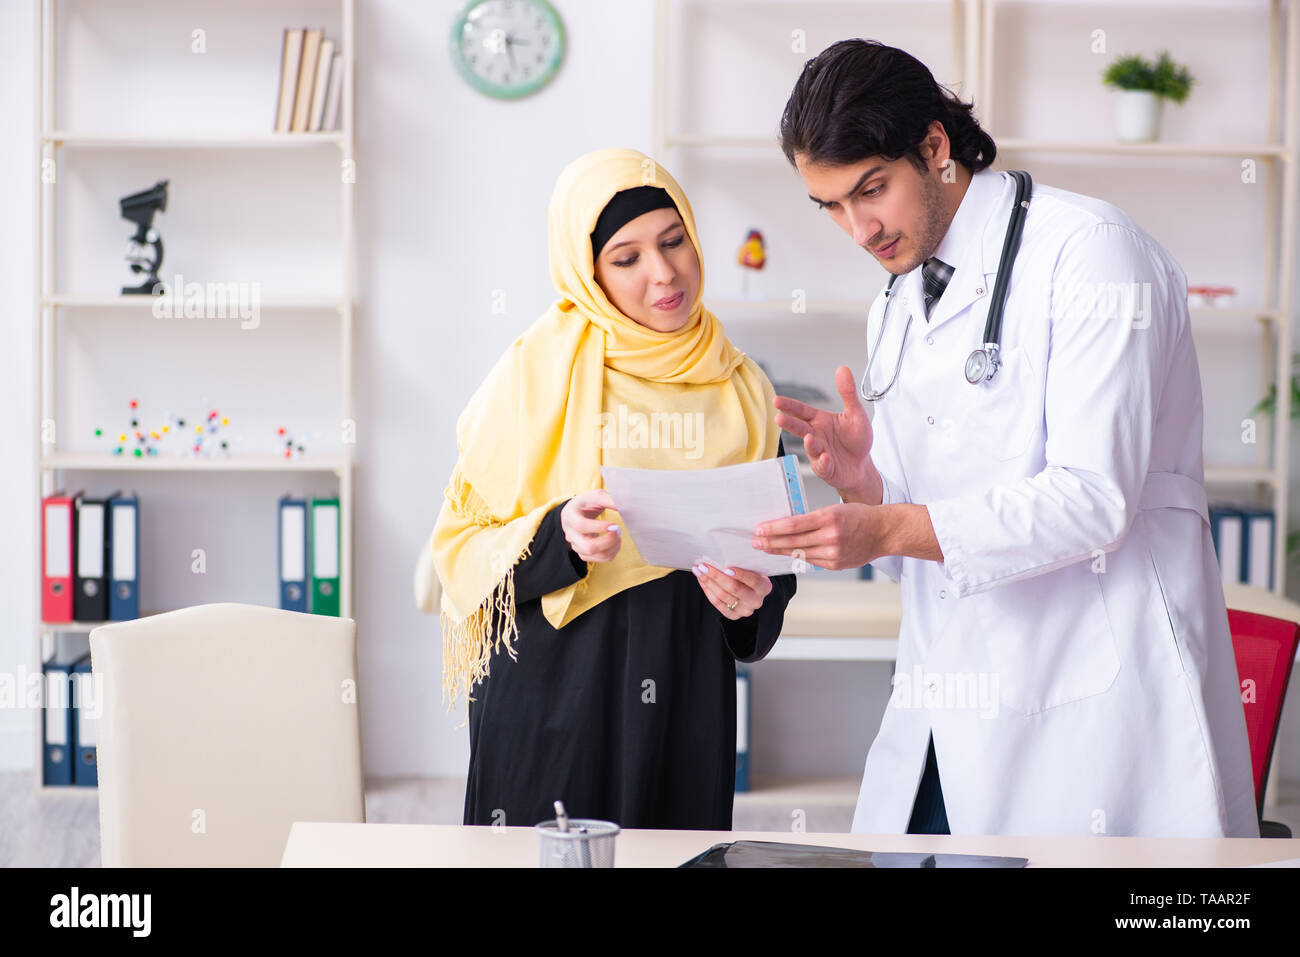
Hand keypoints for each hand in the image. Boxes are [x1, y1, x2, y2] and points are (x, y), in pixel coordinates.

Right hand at [560, 490, 621, 562]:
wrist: (578, 512)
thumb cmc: (587, 503)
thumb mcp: (596, 496)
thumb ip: (609, 500)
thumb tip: (626, 506)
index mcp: (570, 516)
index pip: (581, 526)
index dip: (599, 527)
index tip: (614, 524)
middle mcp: (570, 534)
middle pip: (588, 547)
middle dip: (608, 541)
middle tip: (618, 530)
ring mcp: (576, 545)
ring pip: (595, 555)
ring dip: (612, 547)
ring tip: (618, 535)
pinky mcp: (583, 553)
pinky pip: (600, 559)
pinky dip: (612, 552)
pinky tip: (615, 541)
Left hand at [691, 561, 771, 619]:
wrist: (752, 590)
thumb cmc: (751, 574)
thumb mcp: (753, 568)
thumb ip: (743, 564)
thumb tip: (721, 556)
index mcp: (764, 587)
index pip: (752, 580)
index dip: (739, 574)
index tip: (726, 567)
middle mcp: (756, 601)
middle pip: (734, 588)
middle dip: (716, 575)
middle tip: (704, 565)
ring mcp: (744, 610)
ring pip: (722, 596)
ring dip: (708, 582)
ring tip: (699, 570)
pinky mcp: (733, 615)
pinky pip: (717, 603)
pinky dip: (707, 590)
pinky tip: (702, 580)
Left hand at [753, 503, 888, 570]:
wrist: (883, 532)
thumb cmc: (859, 516)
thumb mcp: (835, 509)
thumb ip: (813, 518)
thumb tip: (787, 525)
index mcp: (829, 517)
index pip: (794, 524)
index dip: (774, 528)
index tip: (759, 528)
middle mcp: (831, 536)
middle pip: (793, 541)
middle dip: (771, 542)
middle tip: (755, 541)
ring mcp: (834, 553)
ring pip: (800, 553)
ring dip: (780, 551)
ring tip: (765, 548)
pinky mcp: (835, 564)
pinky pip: (811, 560)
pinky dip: (797, 556)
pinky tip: (786, 554)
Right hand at [773, 365, 872, 492]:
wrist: (862, 466)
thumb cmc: (856, 440)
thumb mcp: (856, 414)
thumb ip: (848, 393)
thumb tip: (843, 370)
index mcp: (820, 421)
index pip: (801, 411)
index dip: (789, 406)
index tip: (777, 401)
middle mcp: (816, 436)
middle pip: (799, 428)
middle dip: (788, 424)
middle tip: (779, 419)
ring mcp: (818, 453)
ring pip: (810, 447)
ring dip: (809, 444)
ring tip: (809, 438)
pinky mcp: (825, 469)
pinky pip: (822, 466)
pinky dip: (823, 462)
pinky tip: (826, 458)